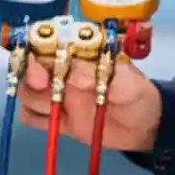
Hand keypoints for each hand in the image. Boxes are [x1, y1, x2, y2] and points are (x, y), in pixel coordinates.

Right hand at [17, 55, 161, 151]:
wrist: (145, 127)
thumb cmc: (139, 96)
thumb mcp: (127, 81)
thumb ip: (102, 73)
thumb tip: (73, 73)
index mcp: (81, 57)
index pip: (50, 46)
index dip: (40, 51)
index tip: (41, 63)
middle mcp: (65, 73)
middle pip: (31, 68)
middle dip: (30, 74)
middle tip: (42, 85)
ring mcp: (60, 96)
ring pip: (28, 91)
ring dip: (32, 97)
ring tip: (51, 107)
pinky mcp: (59, 119)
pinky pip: (32, 116)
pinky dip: (31, 116)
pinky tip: (47, 120)